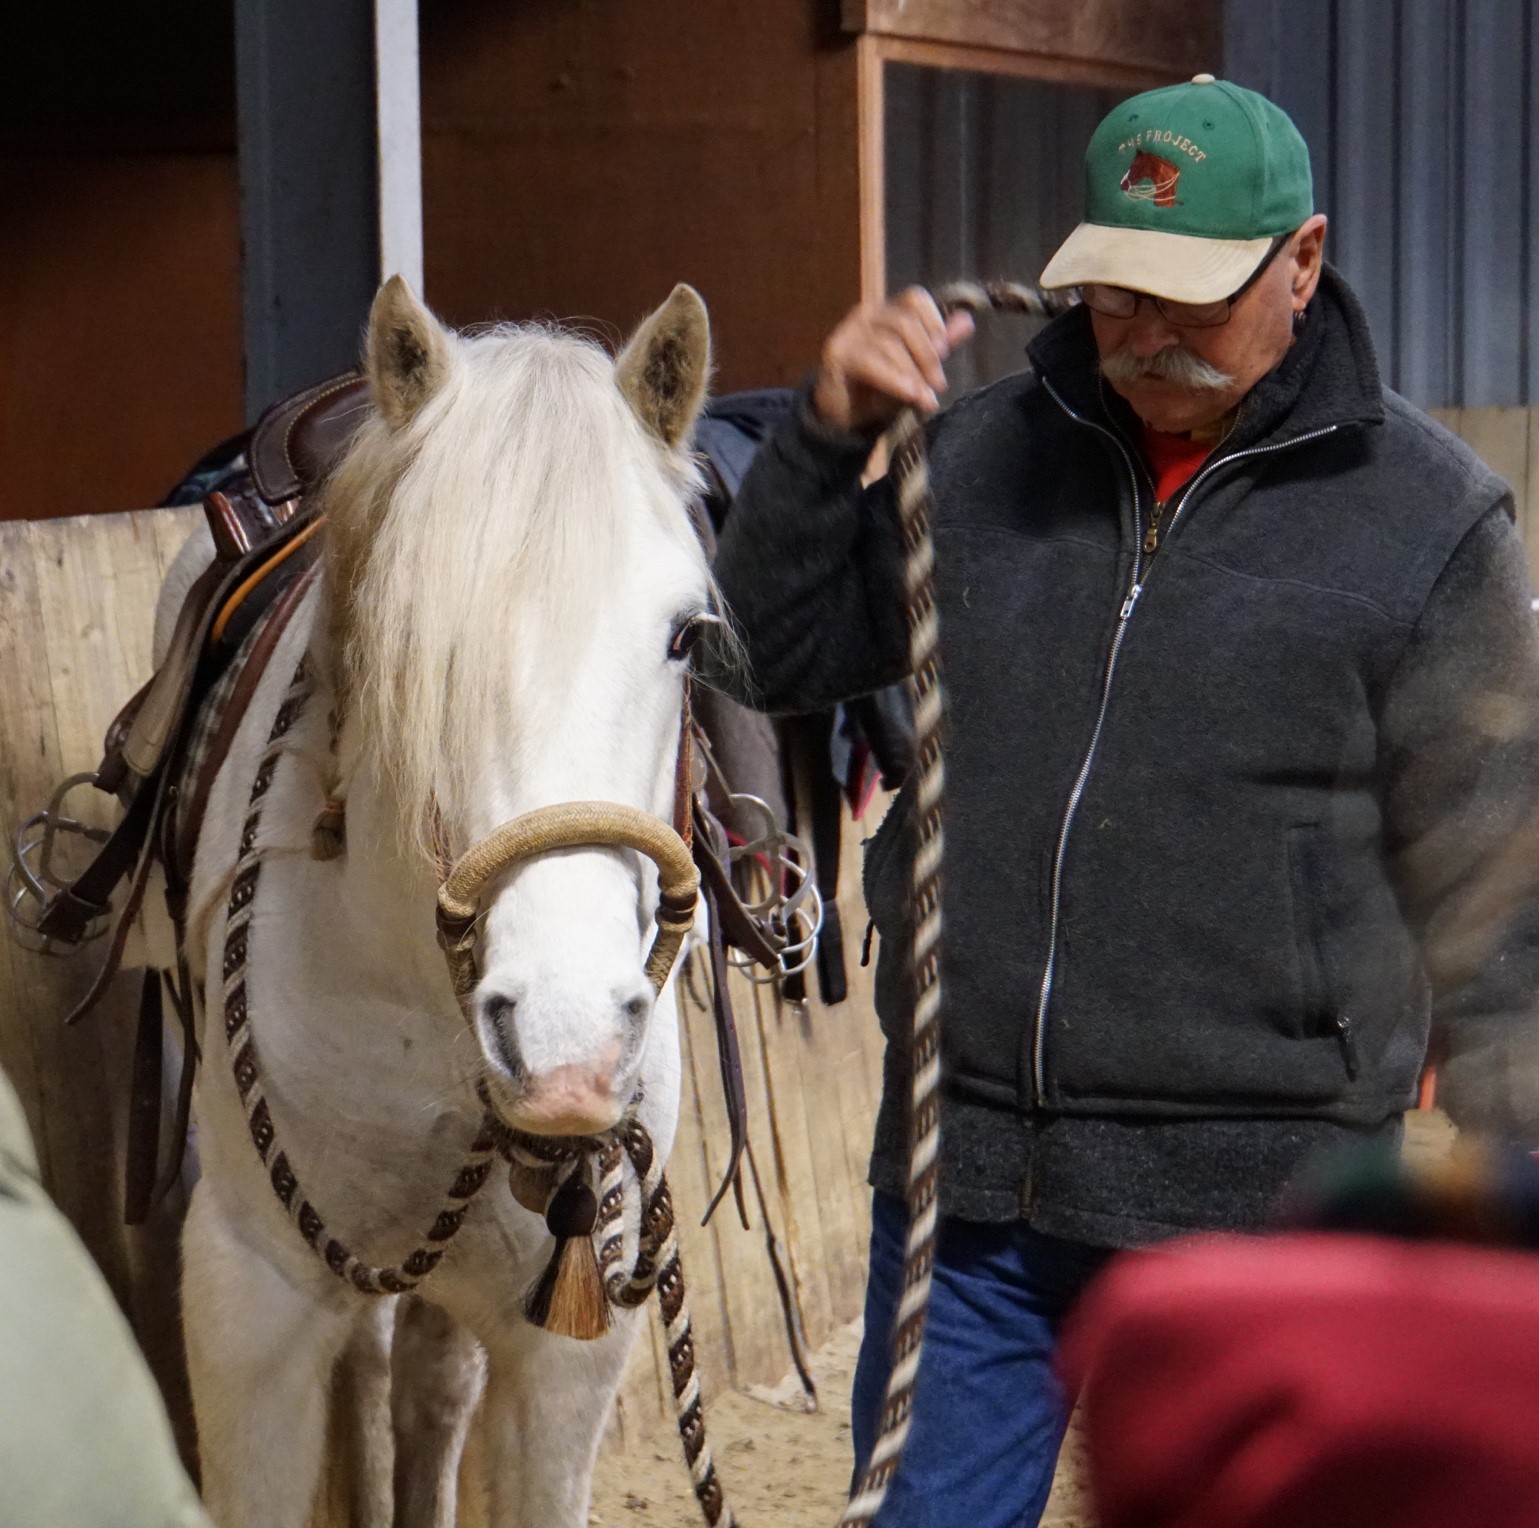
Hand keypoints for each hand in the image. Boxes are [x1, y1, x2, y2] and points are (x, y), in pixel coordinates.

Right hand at [811, 287, 976, 434]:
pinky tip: (909, 394)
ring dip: (913, 374)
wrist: (844, 417)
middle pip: (905, 321)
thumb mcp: (915, 368)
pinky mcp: (836, 354)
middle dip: (927, 355)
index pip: (915, 299)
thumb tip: (968, 321)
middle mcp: (866, 314)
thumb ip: (937, 346)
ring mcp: (849, 332)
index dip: (934, 321)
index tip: (946, 351)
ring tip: (926, 399)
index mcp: (886, 311)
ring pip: (890, 343)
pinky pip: (870, 362)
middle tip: (939, 384)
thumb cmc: (880, 390)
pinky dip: (894, 379)